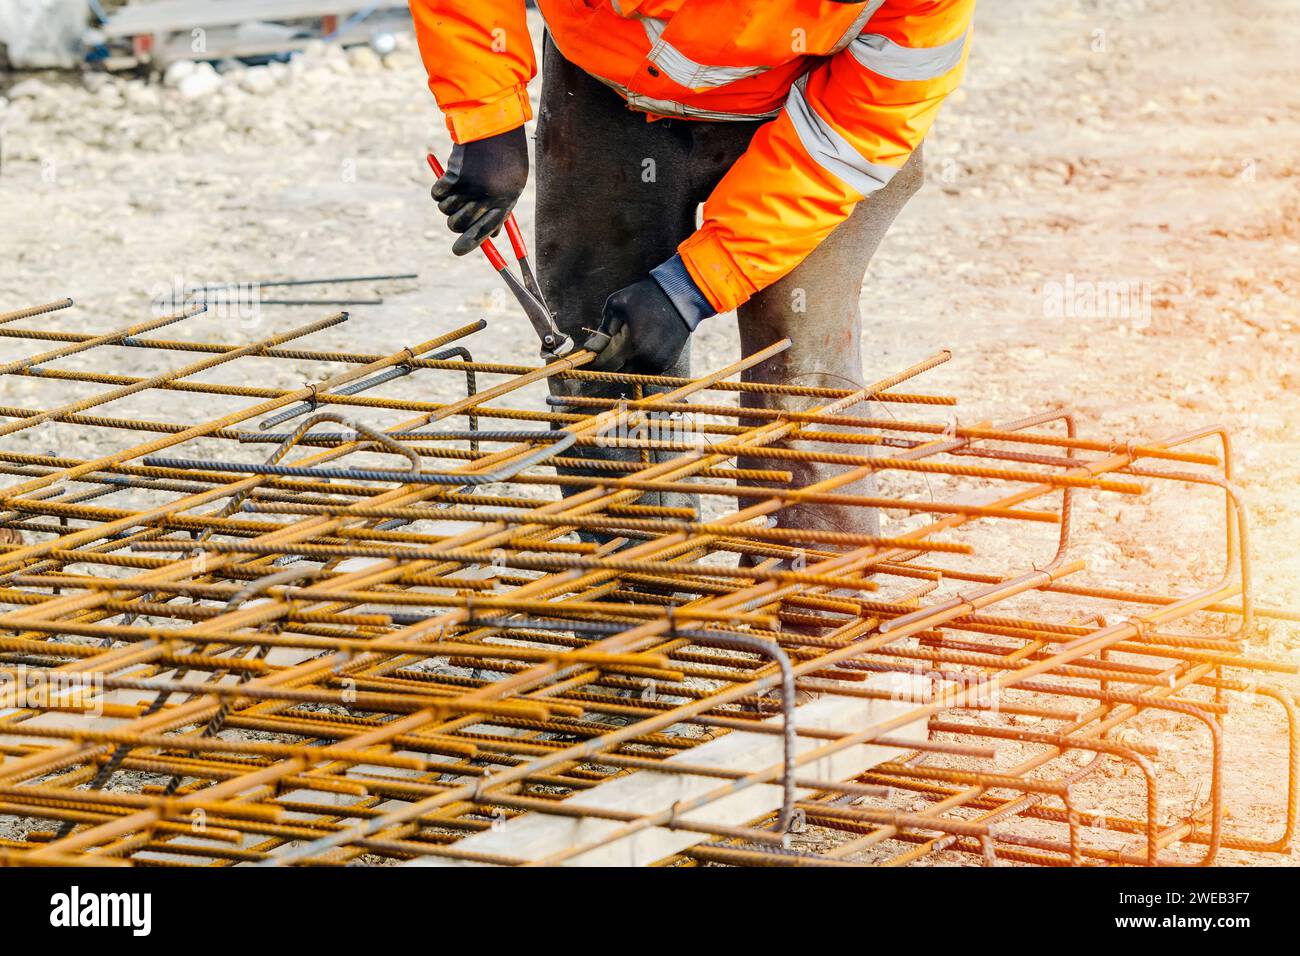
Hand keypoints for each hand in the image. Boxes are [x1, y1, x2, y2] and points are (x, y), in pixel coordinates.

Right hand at [430, 126, 528, 255]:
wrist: (495, 126)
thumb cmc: (506, 156)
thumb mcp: (512, 184)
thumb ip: (501, 210)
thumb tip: (491, 236)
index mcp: (503, 203)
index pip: (482, 233)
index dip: (468, 244)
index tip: (456, 251)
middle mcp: (485, 199)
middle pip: (458, 225)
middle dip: (454, 223)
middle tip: (456, 213)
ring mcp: (468, 187)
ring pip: (445, 210)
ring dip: (447, 202)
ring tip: (458, 187)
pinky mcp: (454, 175)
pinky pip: (437, 194)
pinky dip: (439, 189)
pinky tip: (449, 178)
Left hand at [583, 278, 690, 374]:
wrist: (679, 298)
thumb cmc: (644, 297)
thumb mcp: (616, 305)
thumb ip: (602, 328)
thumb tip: (591, 348)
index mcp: (631, 345)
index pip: (604, 364)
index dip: (594, 361)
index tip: (589, 356)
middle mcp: (645, 359)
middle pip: (617, 370)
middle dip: (610, 361)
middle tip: (608, 347)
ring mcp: (657, 364)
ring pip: (631, 372)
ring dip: (625, 362)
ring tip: (627, 343)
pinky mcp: (666, 364)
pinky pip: (645, 369)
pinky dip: (639, 361)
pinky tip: (642, 345)